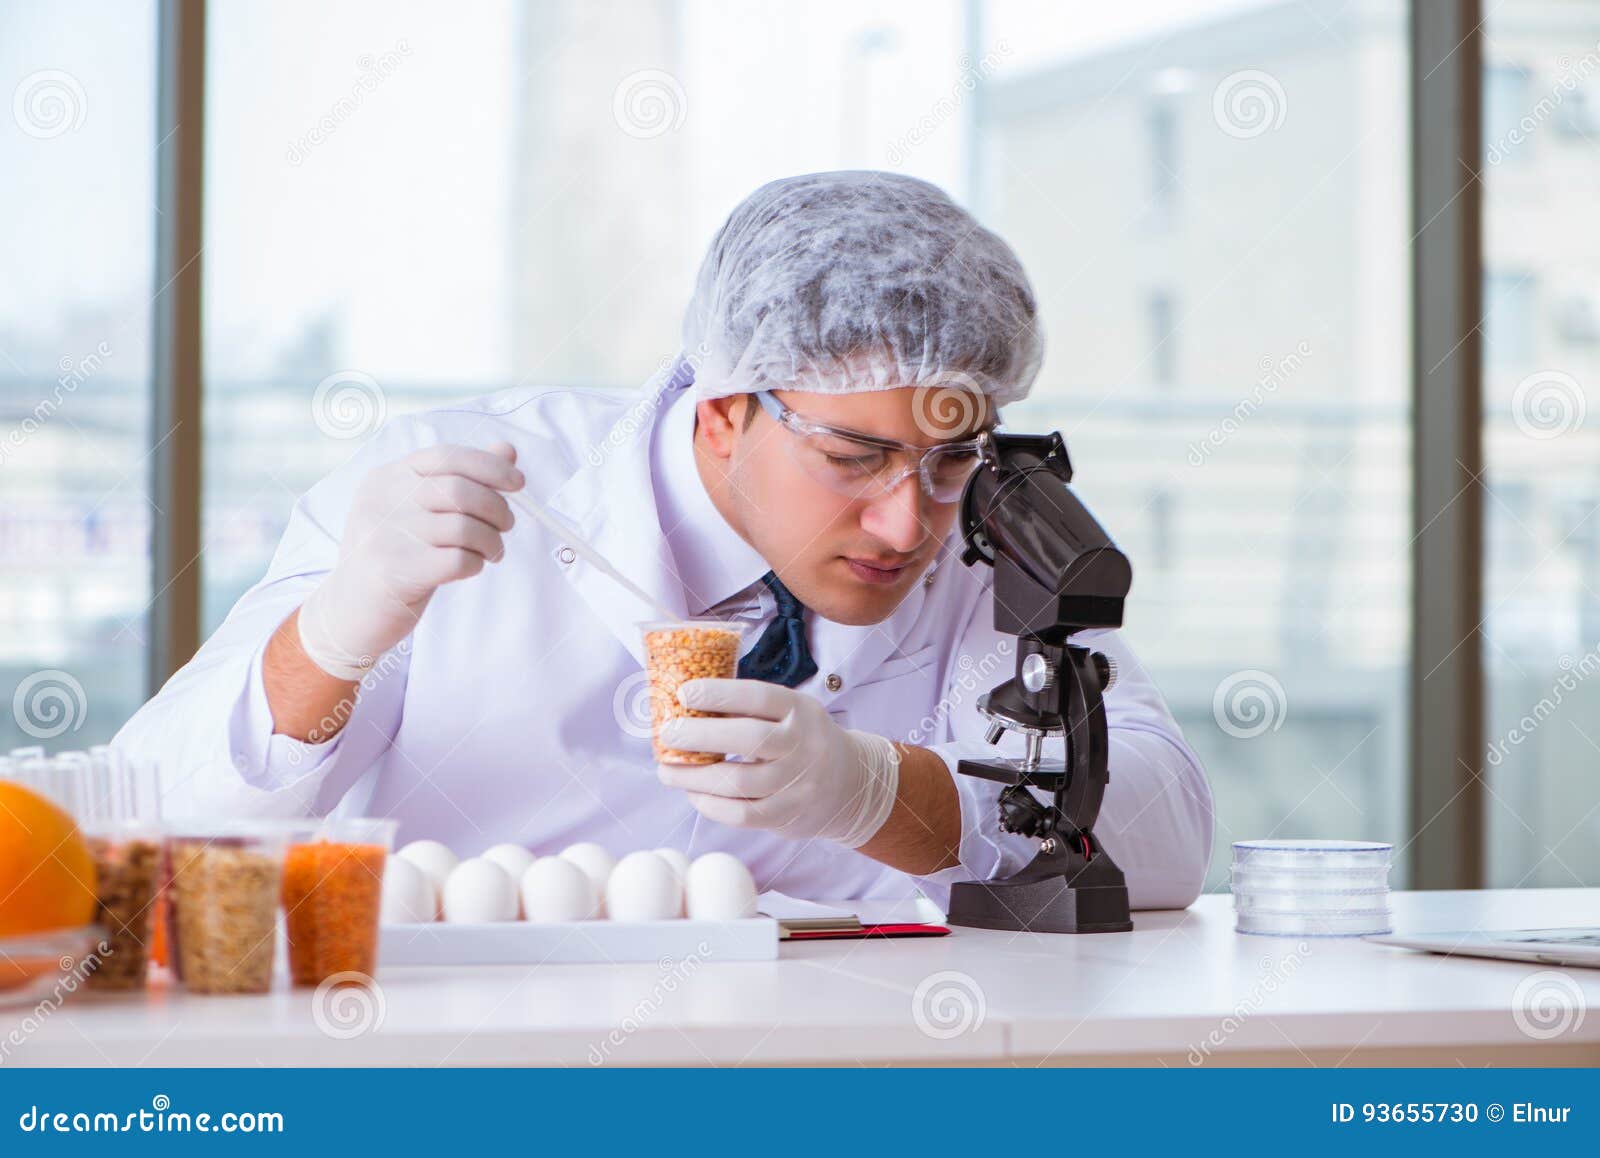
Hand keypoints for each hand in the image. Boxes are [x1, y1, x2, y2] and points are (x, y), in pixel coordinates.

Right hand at [297, 442, 522, 678]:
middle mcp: (384, 499)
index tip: (518, 483)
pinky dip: (475, 564)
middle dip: (497, 509)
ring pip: (464, 527)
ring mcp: (386, 534)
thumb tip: (507, 451)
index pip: (448, 456)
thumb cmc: (395, 555)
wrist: (349, 610)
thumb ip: (461, 479)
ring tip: (491, 553)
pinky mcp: (394, 570)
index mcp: (389, 476)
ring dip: (491, 541)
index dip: (490, 467)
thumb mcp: (420, 510)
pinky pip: (457, 560)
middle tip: (505, 527)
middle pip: (461, 491)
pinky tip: (470, 568)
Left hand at [656, 679, 899, 847]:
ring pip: (740, 782)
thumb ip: (750, 709)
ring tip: (667, 771)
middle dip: (701, 736)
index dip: (720, 693)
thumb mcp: (789, 713)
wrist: (849, 783)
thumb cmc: (802, 739)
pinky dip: (712, 806)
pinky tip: (694, 794)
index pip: (759, 696)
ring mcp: (799, 783)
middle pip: (749, 739)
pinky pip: (744, 814)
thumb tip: (688, 705)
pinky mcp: (789, 815)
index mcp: (800, 710)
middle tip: (668, 734)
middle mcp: (804, 745)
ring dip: (695, 777)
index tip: (685, 693)